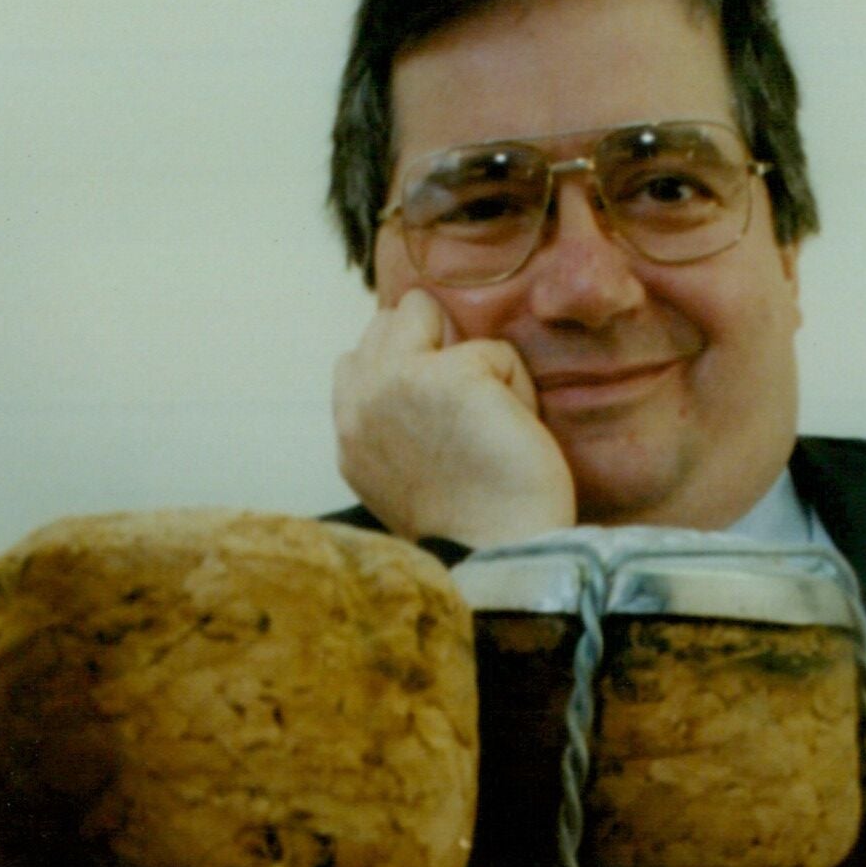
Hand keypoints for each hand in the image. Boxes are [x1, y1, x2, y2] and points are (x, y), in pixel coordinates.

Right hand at [332, 290, 574, 547]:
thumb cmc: (470, 526)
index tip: (441, 406)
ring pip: (426, 310)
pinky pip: (495, 352)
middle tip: (468, 404)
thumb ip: (391, 424)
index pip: (358, 357)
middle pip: (390, 319)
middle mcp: (361, 403)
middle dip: (433, 342)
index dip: (406, 363)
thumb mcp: (401, 477)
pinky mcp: (451, 374)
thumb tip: (416, 378)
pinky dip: (516, 388)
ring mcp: (398, 382)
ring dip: (467, 355)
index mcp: (349, 434)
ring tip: (488, 414)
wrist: (501, 556)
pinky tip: (513, 433)